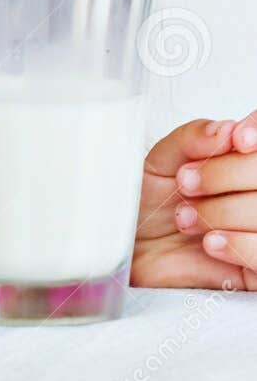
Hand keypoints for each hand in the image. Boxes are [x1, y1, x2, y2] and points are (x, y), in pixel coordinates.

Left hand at [131, 112, 256, 290]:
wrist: (136, 250)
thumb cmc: (151, 203)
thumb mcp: (161, 162)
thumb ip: (191, 138)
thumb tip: (225, 130)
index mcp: (239, 156)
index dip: (256, 132)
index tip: (239, 140)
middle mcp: (253, 189)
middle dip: (225, 175)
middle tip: (186, 183)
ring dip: (222, 213)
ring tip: (185, 219)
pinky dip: (238, 245)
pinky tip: (211, 243)